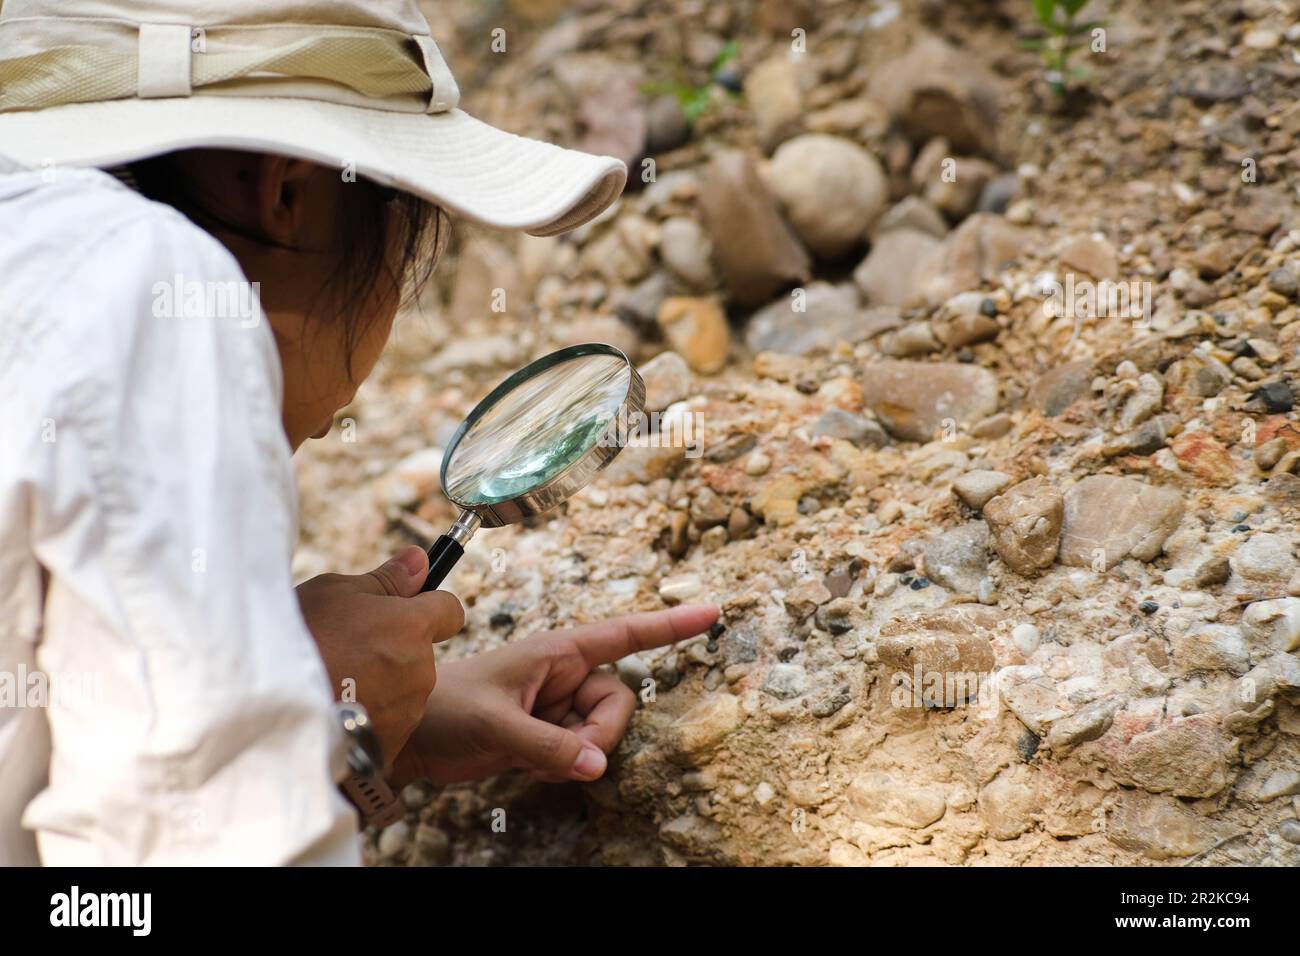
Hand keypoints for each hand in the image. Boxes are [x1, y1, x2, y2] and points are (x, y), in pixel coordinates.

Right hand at [296, 546, 463, 767]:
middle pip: (421, 653)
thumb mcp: (335, 592)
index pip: (450, 611)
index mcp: (413, 627)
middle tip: (348, 650)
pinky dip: (370, 716)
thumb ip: (387, 579)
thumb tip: (421, 560)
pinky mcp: (392, 744)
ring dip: (382, 684)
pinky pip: (389, 723)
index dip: (430, 608)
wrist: (267, 706)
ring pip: (405, 689)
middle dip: (394, 649)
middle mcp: (421, 670)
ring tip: (337, 683)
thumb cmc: (300, 640)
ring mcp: (407, 711)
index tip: (407, 609)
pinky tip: (337, 710)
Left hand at [392, 604, 718, 785]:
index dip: (669, 625)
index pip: (625, 634)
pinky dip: (562, 765)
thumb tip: (598, 766)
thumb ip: (548, 746)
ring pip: (600, 733)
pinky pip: (579, 752)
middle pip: (617, 702)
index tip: (709, 613)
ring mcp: (557, 706)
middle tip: (561, 750)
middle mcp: (564, 675)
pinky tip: (527, 765)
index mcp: (557, 651)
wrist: (409, 737)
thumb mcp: (496, 723)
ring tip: (531, 756)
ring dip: (576, 753)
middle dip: (598, 734)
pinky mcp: (548, 734)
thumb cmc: (444, 707)